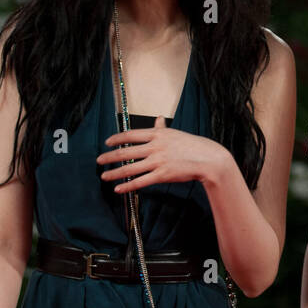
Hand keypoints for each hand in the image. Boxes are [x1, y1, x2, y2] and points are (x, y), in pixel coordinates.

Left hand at [97, 116, 231, 191]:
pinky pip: (141, 182)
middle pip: (126, 152)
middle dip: (109, 157)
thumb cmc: (193, 146)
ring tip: (104, 176)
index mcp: (158, 134)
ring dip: (115, 173)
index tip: (107, 142)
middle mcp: (155, 146)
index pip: (131, 135)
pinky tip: (119, 189)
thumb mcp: (176, 133)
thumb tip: (157, 118)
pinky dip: (128, 186)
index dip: (116, 139)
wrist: (208, 159)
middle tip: (99, 161)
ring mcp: (158, 161)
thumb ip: (162, 127)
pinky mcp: (163, 175)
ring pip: (130, 168)